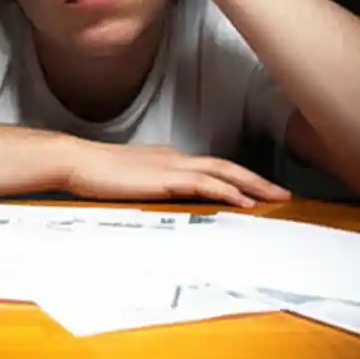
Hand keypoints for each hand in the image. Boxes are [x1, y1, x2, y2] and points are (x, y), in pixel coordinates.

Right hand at [64, 141, 291, 207]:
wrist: (76, 162)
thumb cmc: (96, 173)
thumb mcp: (130, 181)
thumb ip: (149, 186)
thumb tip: (161, 196)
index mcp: (169, 159)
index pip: (212, 168)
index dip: (238, 178)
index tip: (258, 190)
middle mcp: (176, 158)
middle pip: (227, 166)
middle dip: (258, 180)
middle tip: (283, 193)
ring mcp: (172, 165)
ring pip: (223, 172)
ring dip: (253, 184)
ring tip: (276, 197)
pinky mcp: (165, 178)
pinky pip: (205, 183)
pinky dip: (228, 190)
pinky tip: (244, 200)